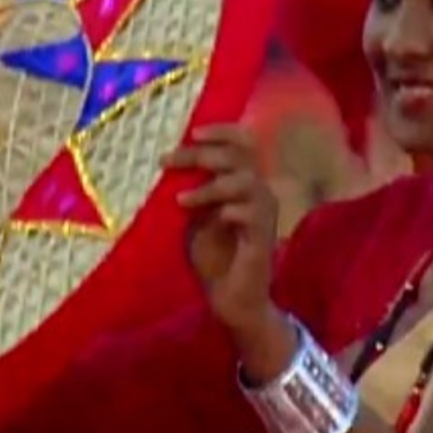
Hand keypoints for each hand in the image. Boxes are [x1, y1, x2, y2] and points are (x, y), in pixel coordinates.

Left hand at [167, 125, 278, 345]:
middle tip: (168, 161)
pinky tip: (211, 219)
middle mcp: (259, 194)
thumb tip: (173, 163)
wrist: (230, 299)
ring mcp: (264, 215)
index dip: (222, 132)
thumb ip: (194, 191)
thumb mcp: (197, 218)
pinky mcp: (263, 238)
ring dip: (210, 186)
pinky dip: (227, 210)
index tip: (192, 133)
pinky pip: (250, 212)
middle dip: (200, 155)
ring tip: (182, 200)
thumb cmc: (214, 259)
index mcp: (245, 185)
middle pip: (238, 157)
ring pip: (245, 182)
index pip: (243, 144)